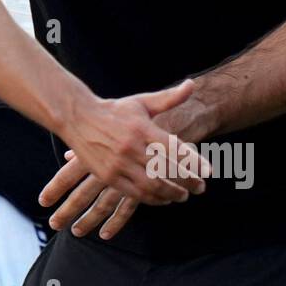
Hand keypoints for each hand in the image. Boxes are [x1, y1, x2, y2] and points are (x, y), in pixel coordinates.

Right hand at [42, 85, 216, 239]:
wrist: (77, 117)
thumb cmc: (114, 110)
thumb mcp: (141, 102)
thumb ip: (168, 98)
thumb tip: (191, 85)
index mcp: (142, 128)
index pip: (175, 149)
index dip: (194, 163)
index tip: (208, 172)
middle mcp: (131, 147)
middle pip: (167, 171)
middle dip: (187, 182)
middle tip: (200, 188)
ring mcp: (118, 163)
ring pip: (152, 186)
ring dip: (172, 195)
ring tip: (183, 196)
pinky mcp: (108, 176)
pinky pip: (135, 193)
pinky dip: (153, 199)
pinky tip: (162, 199)